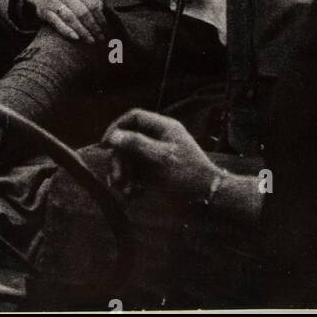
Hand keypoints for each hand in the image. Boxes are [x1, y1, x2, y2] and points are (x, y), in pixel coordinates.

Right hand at [26, 0, 108, 42]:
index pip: (93, 4)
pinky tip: (76, 38)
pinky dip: (67, 31)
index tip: (106, 29)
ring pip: (70, 18)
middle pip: (82, 12)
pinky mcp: (44, 11)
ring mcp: (53, 1)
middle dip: (93, 27)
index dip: (100, 18)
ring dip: (83, 31)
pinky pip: (57, 23)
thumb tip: (103, 6)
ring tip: (91, 40)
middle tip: (100, 38)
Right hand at [104, 109, 218, 203]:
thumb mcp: (161, 158)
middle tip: (115, 178)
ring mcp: (160, 155)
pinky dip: (133, 182)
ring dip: (124, 173)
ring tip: (123, 190)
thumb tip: (113, 136)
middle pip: (130, 140)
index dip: (117, 127)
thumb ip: (136, 144)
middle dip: (120, 159)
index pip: (134, 117)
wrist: (211, 200)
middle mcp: (161, 138)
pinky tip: (134, 195)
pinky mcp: (159, 172)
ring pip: (132, 158)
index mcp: (165, 127)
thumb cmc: (188, 175)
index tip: (105, 145)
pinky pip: (139, 173)